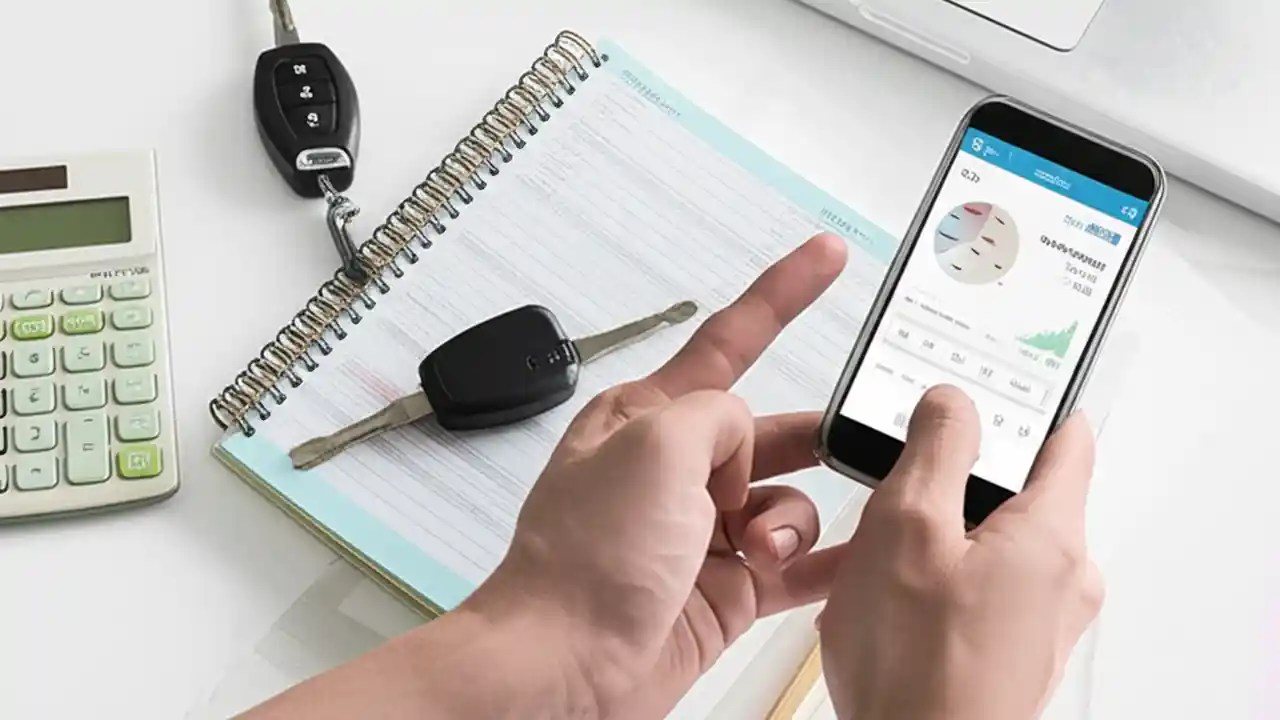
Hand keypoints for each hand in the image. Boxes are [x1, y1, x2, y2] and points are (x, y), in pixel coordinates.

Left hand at [463, 233, 849, 717]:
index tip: (827, 255)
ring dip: (791, 519)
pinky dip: (829, 560)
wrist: (569, 667)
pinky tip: (865, 557)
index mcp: (645, 417)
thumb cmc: (587, 557)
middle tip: (858, 441)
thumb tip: (746, 444)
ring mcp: (701, 531)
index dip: (783, 294)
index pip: (730, 341)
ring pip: (789, 498)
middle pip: (771, 430)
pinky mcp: (725, 588)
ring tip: (758, 547)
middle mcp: (674, 470)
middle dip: (812, 439)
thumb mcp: (655, 445)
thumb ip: (717, 414)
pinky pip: (796, 561)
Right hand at [818, 386, 1103, 719]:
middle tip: (896, 477)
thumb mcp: (906, 525)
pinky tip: (885, 597)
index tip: (979, 387)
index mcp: (1052, 534)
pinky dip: (934, 577)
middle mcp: (1063, 577)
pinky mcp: (1010, 651)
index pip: (1065, 435)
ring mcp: (1039, 620)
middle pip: (1018, 489)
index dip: (1023, 400)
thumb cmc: (917, 664)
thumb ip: (935, 447)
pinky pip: (978, 588)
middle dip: (953, 476)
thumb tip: (952, 402)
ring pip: (988, 542)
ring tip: (873, 547)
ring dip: (933, 532)